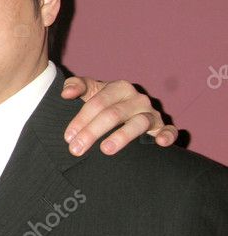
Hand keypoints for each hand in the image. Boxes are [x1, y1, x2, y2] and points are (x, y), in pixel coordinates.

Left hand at [61, 77, 177, 155]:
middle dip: (92, 132)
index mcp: (119, 88)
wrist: (122, 110)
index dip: (81, 119)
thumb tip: (66, 94)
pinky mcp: (162, 127)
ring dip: (122, 136)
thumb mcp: (89, 90)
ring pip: (138, 123)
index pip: (97, 103)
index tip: (68, 136)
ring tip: (105, 150)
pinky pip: (169, 130)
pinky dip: (167, 135)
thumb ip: (76, 86)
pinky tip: (160, 143)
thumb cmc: (102, 101)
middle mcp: (137, 99)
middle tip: (76, 149)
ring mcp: (151, 113)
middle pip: (113, 114)